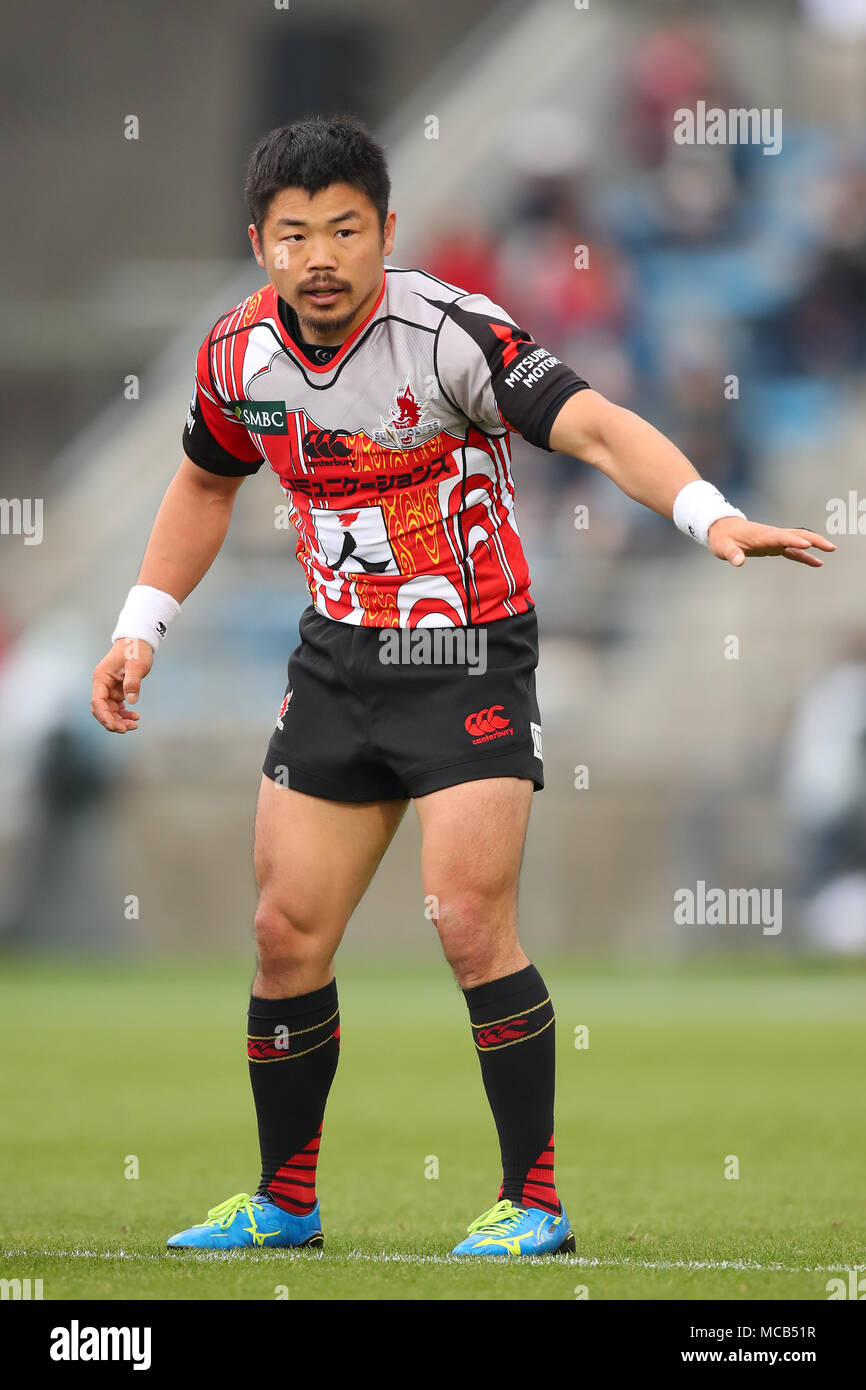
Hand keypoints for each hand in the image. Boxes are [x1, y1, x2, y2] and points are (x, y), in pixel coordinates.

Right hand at [90, 637, 153, 732]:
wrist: (138, 641)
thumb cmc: (135, 649)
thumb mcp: (136, 664)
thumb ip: (133, 682)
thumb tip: (131, 701)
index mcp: (101, 678)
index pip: (98, 702)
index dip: (104, 716)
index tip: (115, 726)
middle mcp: (102, 685)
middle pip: (102, 710)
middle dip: (113, 721)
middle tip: (129, 728)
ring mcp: (109, 689)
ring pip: (110, 711)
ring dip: (120, 720)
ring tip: (135, 724)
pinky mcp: (117, 690)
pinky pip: (117, 707)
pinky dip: (124, 714)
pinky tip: (135, 717)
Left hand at [707, 517, 835, 567]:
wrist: (721, 528)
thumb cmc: (722, 538)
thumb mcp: (723, 547)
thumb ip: (732, 554)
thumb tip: (738, 562)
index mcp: (760, 535)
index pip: (780, 537)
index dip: (793, 540)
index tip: (807, 544)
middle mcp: (771, 535)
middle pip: (796, 535)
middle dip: (813, 540)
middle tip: (830, 547)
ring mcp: (774, 539)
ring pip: (798, 540)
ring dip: (814, 545)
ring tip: (830, 550)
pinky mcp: (773, 546)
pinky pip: (792, 550)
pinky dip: (804, 556)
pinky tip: (816, 562)